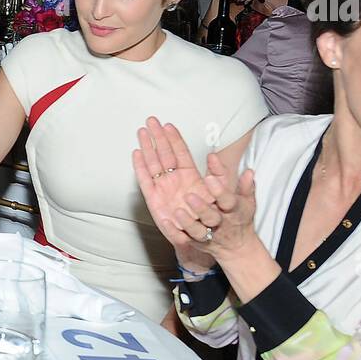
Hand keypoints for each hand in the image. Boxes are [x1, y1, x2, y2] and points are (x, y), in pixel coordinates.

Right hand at [131, 117, 216, 271]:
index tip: (168, 125)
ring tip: (141, 132)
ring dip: (147, 147)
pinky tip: (137, 153)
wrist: (203, 238)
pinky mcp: (154, 200)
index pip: (180, 152)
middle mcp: (175, 180)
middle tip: (151, 121)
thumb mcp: (224, 195)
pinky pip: (145, 181)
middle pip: (164, 154)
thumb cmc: (211, 217)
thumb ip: (221, 177)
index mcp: (190, 176)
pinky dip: (140, 168)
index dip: (174, 139)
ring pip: (153, 163)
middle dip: (157, 136)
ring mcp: (163, 188)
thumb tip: (213, 157)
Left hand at [173, 152, 258, 259]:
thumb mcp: (246, 202)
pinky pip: (184, 239)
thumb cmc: (239, 219)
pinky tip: (166, 222)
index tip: (210, 177)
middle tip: (189, 196)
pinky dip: (175, 232)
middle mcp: (220, 223)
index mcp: (233, 211)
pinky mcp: (196, 242)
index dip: (219, 190)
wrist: (236, 247)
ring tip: (178, 211)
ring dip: (187, 222)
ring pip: (197, 230)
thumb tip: (249, 171)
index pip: (228, 200)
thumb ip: (245, 186)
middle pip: (211, 217)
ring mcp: (207, 234)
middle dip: (201, 207)